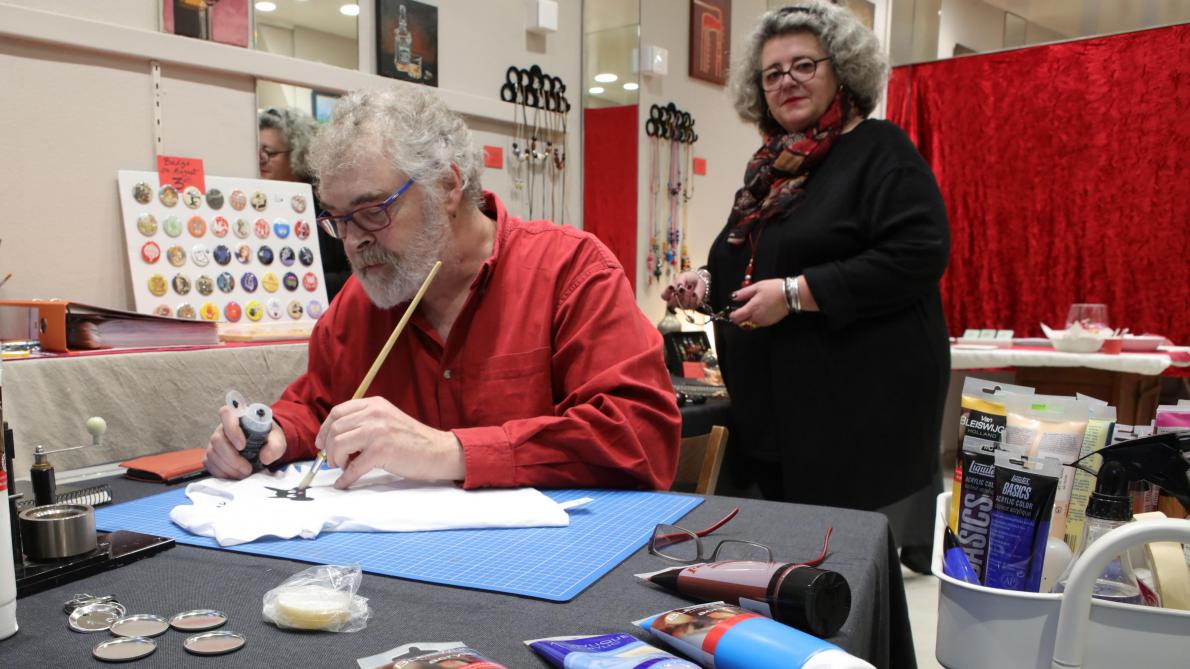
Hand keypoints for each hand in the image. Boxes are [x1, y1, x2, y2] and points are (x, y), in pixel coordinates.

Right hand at [204, 405, 286, 478]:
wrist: (264, 447)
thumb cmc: (268, 439)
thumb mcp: (277, 440)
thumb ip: (275, 447)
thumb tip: (265, 458)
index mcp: (238, 417)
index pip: (226, 413)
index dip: (231, 429)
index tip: (242, 446)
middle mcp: (223, 428)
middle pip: (217, 440)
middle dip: (232, 458)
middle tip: (247, 469)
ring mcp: (215, 442)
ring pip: (213, 454)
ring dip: (229, 468)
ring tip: (245, 473)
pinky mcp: (212, 455)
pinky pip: (210, 465)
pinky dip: (223, 473)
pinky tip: (235, 475)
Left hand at [315, 396, 465, 488]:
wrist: (438, 451)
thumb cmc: (412, 440)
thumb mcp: (387, 420)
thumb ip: (365, 422)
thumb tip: (335, 439)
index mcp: (375, 404)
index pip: (338, 412)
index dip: (324, 429)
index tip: (321, 443)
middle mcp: (375, 414)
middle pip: (336, 429)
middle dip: (328, 448)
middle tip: (332, 461)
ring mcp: (378, 432)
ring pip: (339, 445)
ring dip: (336, 460)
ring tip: (343, 468)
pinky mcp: (382, 451)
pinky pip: (353, 467)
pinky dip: (345, 478)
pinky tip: (344, 483)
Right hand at [661, 271, 705, 310]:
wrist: (699, 279)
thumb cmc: (688, 278)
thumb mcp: (683, 277)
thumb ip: (680, 281)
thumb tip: (679, 286)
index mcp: (669, 293)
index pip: (664, 296)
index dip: (667, 292)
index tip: (671, 286)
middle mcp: (675, 301)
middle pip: (671, 304)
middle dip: (677, 296)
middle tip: (682, 289)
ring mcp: (683, 304)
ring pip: (683, 305)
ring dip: (687, 295)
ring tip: (690, 287)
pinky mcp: (692, 306)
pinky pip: (692, 305)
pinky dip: (693, 298)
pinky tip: (694, 293)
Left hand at [729, 278, 789, 328]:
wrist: (791, 295)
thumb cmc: (775, 289)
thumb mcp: (757, 286)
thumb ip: (743, 293)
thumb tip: (733, 297)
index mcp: (752, 308)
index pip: (736, 318)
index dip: (732, 315)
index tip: (732, 311)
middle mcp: (757, 317)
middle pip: (742, 323)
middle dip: (740, 317)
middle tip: (742, 309)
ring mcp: (764, 321)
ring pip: (750, 324)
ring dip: (748, 318)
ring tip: (753, 307)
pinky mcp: (770, 323)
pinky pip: (759, 323)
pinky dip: (757, 319)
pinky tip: (761, 310)